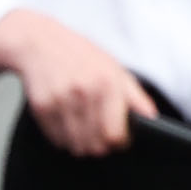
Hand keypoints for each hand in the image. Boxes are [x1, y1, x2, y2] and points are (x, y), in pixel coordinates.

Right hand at [0, 4, 151, 151]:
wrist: (39, 43)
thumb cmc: (80, 55)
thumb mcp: (113, 68)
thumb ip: (135, 95)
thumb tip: (151, 116)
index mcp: (107, 83)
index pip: (115, 134)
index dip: (119, 142)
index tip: (119, 140)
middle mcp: (84, 92)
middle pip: (95, 146)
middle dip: (100, 147)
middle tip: (100, 137)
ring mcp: (61, 100)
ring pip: (75, 146)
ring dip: (81, 144)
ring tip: (83, 129)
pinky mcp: (41, 107)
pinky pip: (56, 139)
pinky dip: (63, 138)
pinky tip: (66, 122)